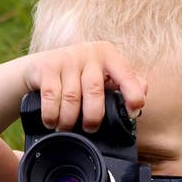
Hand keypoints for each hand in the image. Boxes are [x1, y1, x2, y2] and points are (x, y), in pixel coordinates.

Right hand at [23, 41, 146, 132]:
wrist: (38, 68)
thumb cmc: (76, 77)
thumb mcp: (102, 76)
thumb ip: (124, 84)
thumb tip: (143, 93)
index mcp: (108, 55)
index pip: (126, 74)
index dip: (132, 95)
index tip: (133, 113)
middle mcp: (89, 53)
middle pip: (95, 92)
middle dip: (93, 117)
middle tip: (89, 129)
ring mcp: (67, 58)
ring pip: (72, 99)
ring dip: (68, 121)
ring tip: (66, 127)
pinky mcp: (47, 66)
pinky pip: (51, 98)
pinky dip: (52, 115)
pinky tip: (51, 121)